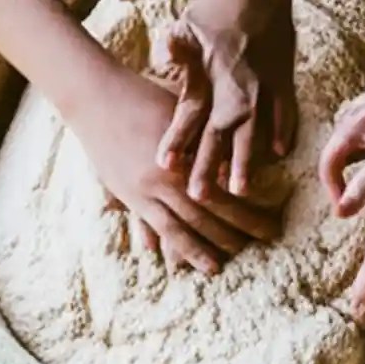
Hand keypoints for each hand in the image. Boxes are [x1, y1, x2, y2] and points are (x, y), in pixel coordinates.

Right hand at [68, 69, 281, 272]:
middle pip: (201, 218)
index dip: (246, 216)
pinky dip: (155, 239)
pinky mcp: (124, 193)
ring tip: (215, 268)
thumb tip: (233, 170)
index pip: (221, 196)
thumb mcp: (184, 113)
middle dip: (229, 238)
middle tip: (252, 252)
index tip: (268, 229)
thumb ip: (206, 142)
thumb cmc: (146, 95)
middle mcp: (162, 182)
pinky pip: (143, 223)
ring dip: (196, 251)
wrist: (95, 97)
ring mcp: (140, 191)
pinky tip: (165, 256)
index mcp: (183, 161)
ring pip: (173, 228)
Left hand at [152, 0, 297, 198]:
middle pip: (219, 135)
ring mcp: (262, 87)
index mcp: (208, 76)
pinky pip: (286, 111)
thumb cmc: (215, 9)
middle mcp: (234, 88)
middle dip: (209, 166)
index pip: (189, 116)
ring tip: (242, 189)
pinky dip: (284, 131)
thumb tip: (160, 60)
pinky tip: (280, 153)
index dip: (177, 140)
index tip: (165, 164)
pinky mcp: (283, 80)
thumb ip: (172, 49)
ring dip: (246, 161)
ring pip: (253, 132)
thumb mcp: (184, 27)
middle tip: (200, 196)